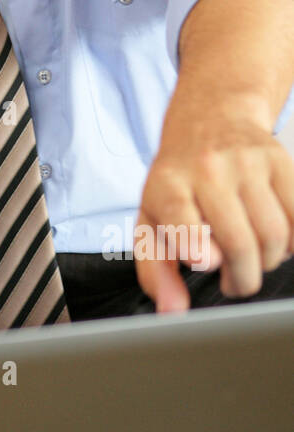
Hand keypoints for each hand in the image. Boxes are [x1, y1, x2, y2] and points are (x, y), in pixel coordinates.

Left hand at [135, 110, 293, 310]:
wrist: (208, 120)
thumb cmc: (179, 181)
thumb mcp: (152, 220)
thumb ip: (156, 270)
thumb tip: (171, 311)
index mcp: (167, 184)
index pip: (180, 215)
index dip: (195, 243)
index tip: (207, 262)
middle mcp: (206, 168)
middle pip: (239, 242)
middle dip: (242, 279)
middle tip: (234, 282)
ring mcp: (246, 162)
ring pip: (274, 236)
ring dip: (268, 263)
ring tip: (252, 259)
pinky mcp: (280, 160)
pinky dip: (292, 243)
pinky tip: (274, 239)